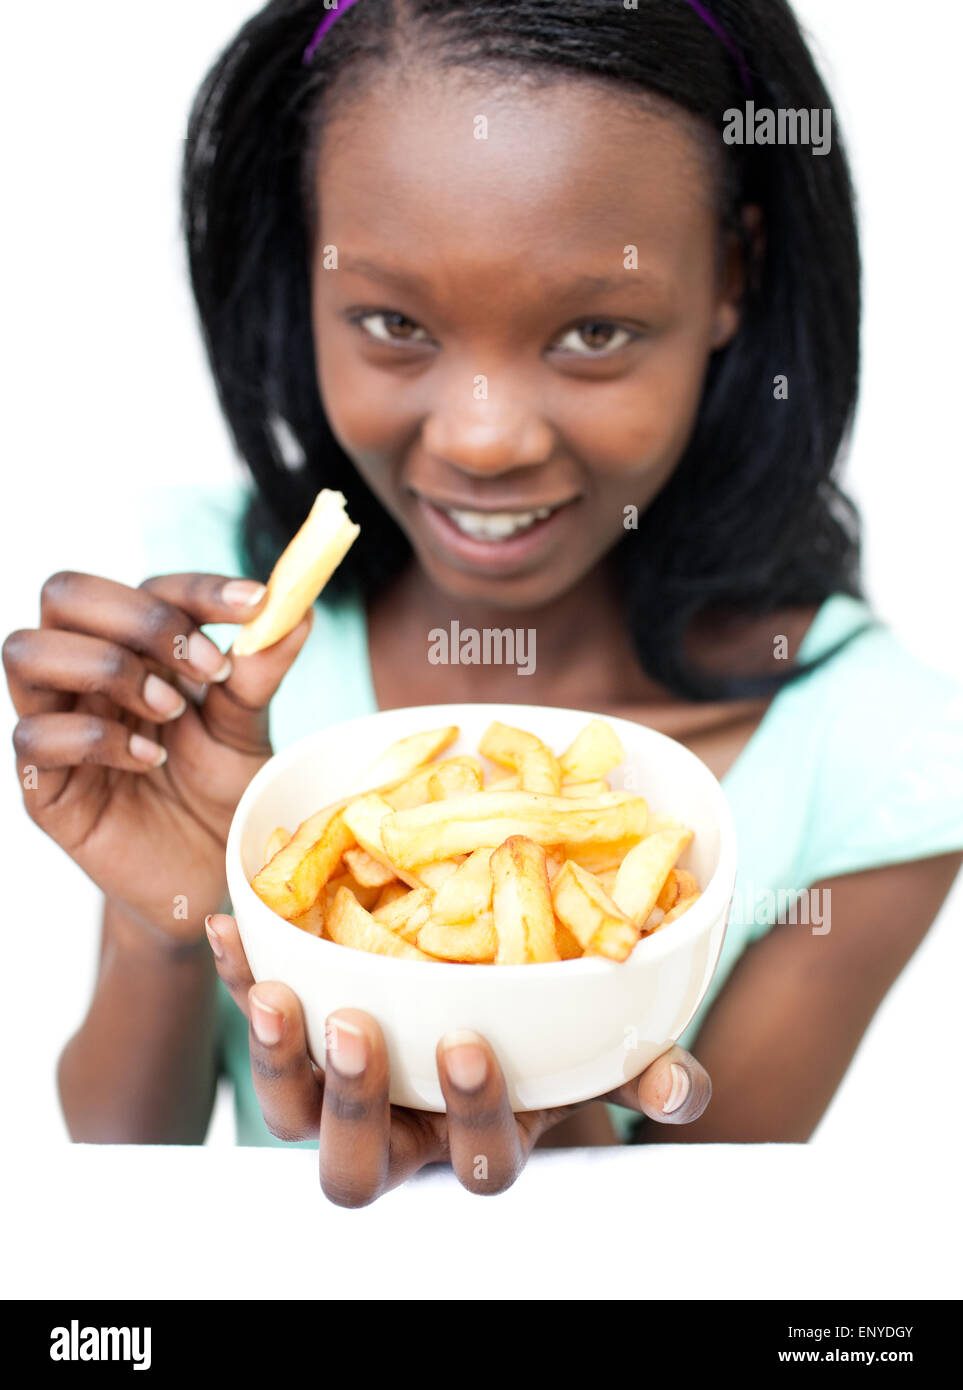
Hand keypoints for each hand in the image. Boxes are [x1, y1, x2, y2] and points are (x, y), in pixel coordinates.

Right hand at [4, 571, 310, 944]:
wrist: (210, 878)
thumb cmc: (223, 795)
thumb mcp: (247, 730)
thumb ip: (261, 672)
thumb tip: (298, 610)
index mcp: (138, 650)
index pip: (147, 586)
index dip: (198, 589)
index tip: (257, 604)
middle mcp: (87, 677)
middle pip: (64, 594)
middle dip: (141, 617)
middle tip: (208, 667)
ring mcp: (59, 726)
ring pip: (26, 651)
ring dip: (107, 668)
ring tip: (171, 711)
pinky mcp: (44, 785)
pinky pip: (34, 736)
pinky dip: (96, 738)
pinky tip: (151, 759)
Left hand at [207, 913, 711, 1204]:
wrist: (478, 988)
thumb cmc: (543, 1033)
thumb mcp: (592, 1050)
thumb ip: (634, 1067)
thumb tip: (679, 1082)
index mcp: (476, 1135)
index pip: (479, 1159)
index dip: (474, 1116)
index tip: (469, 1042)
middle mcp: (397, 1130)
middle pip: (358, 1167)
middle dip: (356, 1105)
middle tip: (359, 1033)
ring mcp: (336, 1090)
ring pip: (289, 1109)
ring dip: (275, 1055)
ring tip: (276, 993)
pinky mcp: (294, 1034)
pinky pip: (256, 1011)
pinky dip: (239, 973)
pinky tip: (228, 921)